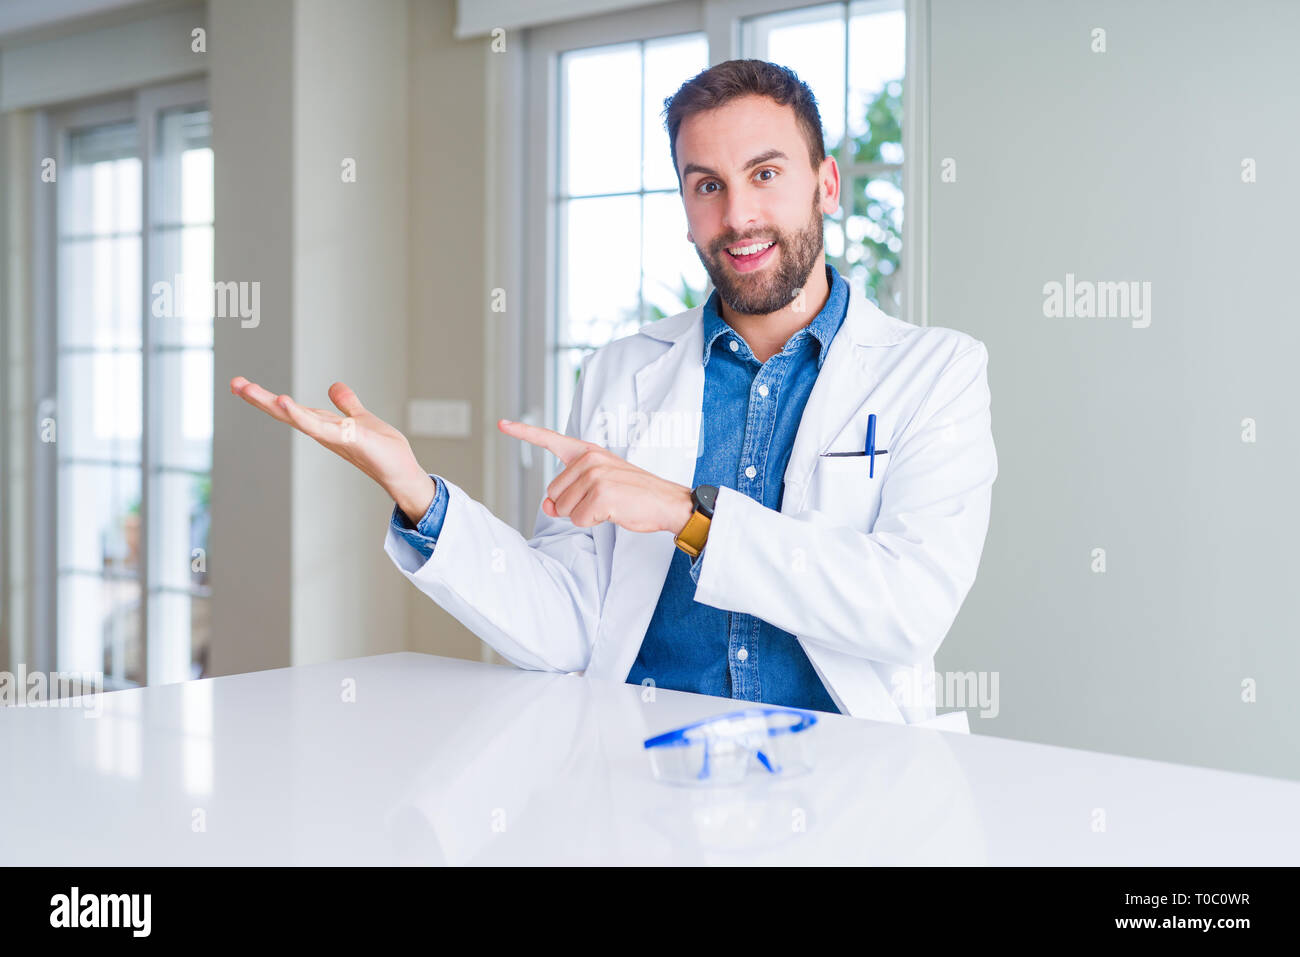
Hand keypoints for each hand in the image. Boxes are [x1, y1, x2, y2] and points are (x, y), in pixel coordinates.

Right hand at [230, 376, 434, 523]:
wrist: (403, 474)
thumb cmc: (383, 451)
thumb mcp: (361, 419)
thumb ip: (348, 405)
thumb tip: (334, 386)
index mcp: (325, 426)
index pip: (292, 410)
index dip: (267, 398)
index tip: (241, 385)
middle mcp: (325, 433)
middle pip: (288, 414)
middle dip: (261, 400)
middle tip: (235, 383)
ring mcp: (336, 438)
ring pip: (301, 420)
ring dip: (277, 406)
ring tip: (252, 391)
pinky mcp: (352, 440)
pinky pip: (325, 428)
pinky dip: (306, 418)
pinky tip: (289, 405)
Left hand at [499, 419, 693, 533]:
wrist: (666, 502)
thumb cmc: (633, 494)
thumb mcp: (597, 488)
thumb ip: (568, 492)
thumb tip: (546, 505)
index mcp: (587, 452)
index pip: (549, 439)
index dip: (523, 432)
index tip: (502, 423)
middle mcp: (588, 459)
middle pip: (553, 493)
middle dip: (572, 505)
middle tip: (602, 500)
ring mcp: (594, 476)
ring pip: (563, 508)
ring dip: (583, 515)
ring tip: (609, 504)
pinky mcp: (601, 495)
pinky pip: (579, 519)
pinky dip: (593, 522)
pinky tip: (613, 511)